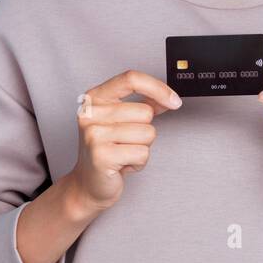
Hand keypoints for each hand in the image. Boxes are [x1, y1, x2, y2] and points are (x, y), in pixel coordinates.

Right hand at [69, 69, 180, 211]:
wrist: (88, 184)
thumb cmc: (106, 151)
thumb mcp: (120, 121)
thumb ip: (143, 105)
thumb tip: (168, 98)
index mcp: (94, 98)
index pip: (131, 79)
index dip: (157, 88)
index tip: (174, 101)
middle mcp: (90, 113)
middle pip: (145, 112)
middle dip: (145, 131)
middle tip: (125, 142)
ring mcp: (94, 134)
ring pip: (147, 133)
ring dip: (142, 148)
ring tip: (123, 153)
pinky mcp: (101, 156)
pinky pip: (142, 153)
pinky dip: (139, 163)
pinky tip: (122, 164)